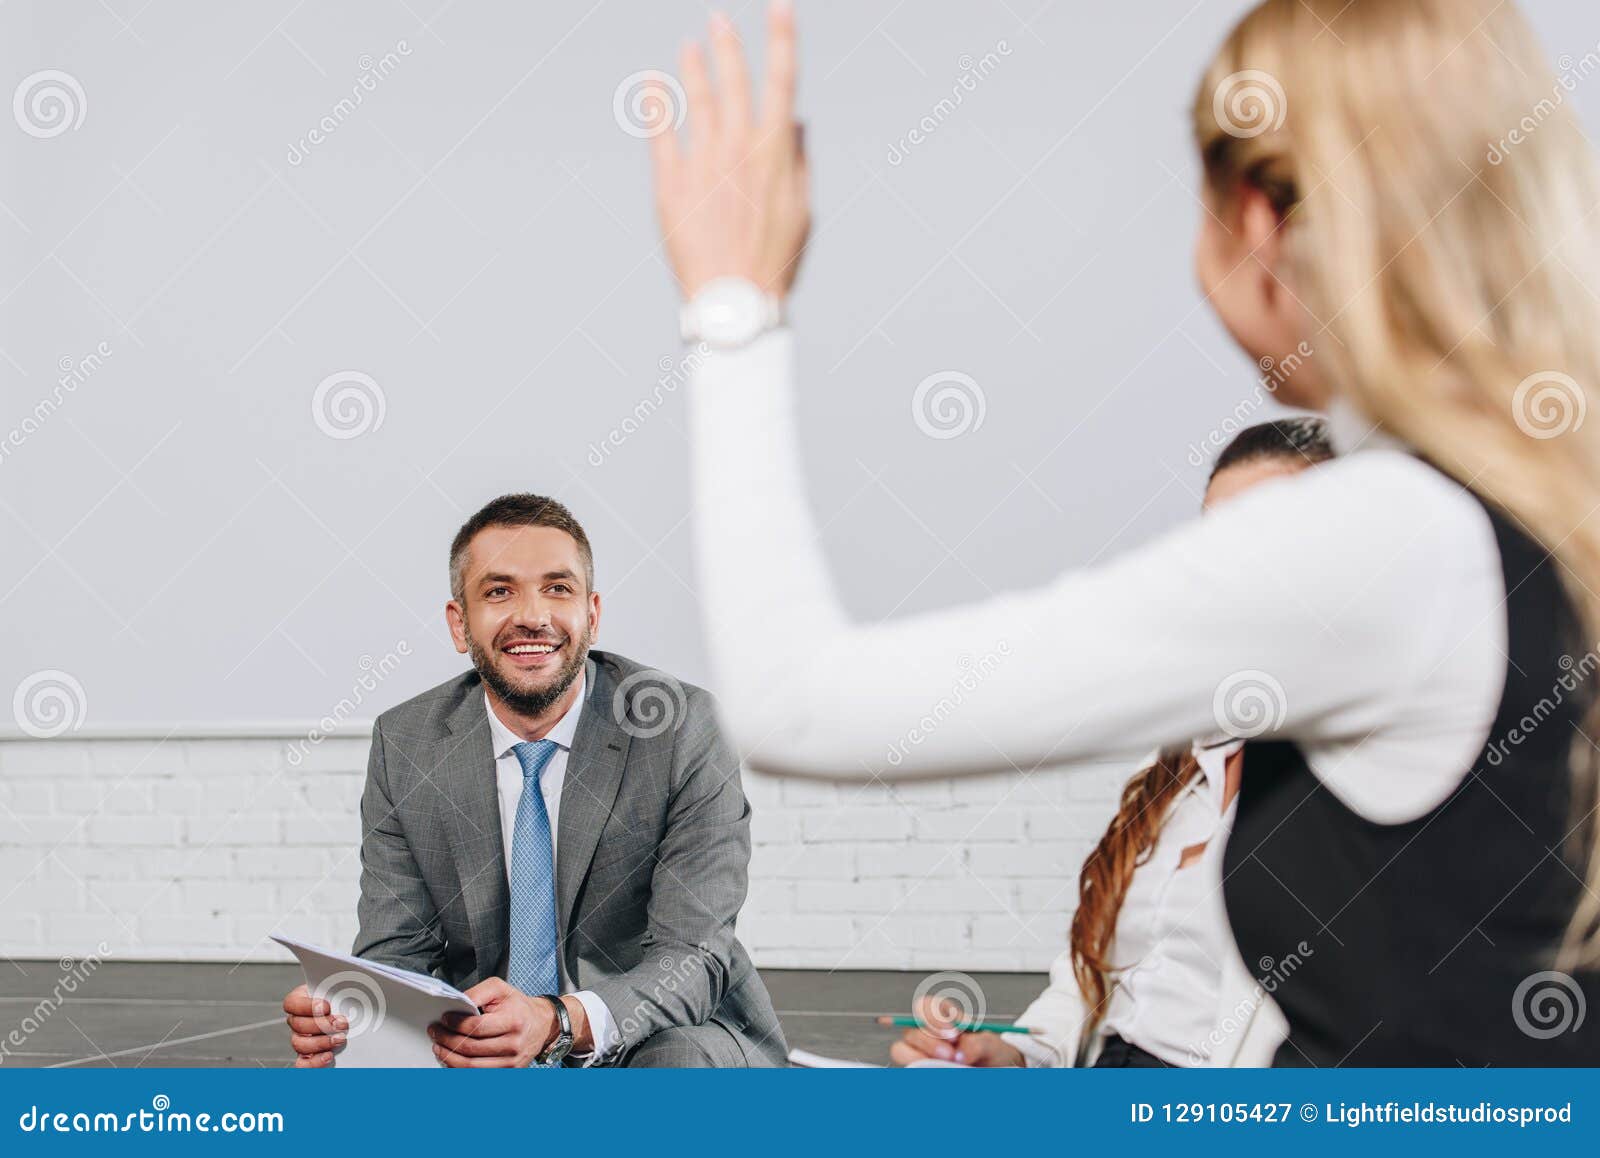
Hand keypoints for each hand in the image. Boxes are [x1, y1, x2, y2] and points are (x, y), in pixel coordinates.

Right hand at [283, 984, 347, 1067]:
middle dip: (321, 1025)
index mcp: (302, 1001)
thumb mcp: (344, 989)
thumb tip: (352, 985)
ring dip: (320, 1042)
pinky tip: (329, 1056)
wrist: (357, 1016)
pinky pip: (302, 1064)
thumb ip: (341, 988)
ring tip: (340, 1039)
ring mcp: (302, 1039)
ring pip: (299, 1044)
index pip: (291, 1003)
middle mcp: (299, 1021)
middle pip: (297, 1024)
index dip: (306, 1006)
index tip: (326, 1006)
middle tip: (342, 1023)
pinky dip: (314, 1062)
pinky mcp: (308, 1056)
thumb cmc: (348, 999)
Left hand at [428, 977, 555, 1068]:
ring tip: (439, 1047)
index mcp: (514, 1021)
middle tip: (435, 1032)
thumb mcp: (501, 989)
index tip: (444, 1019)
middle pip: (471, 1048)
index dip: (456, 1024)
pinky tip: (452, 1059)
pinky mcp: (508, 1073)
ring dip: (450, 1058)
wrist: (541, 1024)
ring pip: (472, 1067)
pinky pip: (478, 1076)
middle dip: (447, 1040)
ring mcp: (512, 1063)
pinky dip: (460, 1070)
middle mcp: (514, 1045)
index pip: (477, 1027)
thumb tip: (456, 1004)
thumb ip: (478, 993)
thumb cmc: (518, 1006)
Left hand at [650, 3, 809, 299]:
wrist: (732, 300)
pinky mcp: (671, 183)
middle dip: (728, 45)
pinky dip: (656, 105)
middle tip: (719, 20)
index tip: (780, 7)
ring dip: (694, 70)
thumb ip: (799, 161)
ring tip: (689, 48)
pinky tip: (652, 86)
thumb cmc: (773, 261)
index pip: (783, 81)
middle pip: (735, 81)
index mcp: (775, 153)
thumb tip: (796, 122)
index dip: (783, 39)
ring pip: (698, 102)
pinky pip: (662, 134)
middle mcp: (738, 149)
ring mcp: (703, 163)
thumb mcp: (801, 211)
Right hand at [890, 1028, 1024, 1067]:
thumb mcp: (992, 1045)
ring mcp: (919, 1052)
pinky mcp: (918, 1068)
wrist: (995, 1073)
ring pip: (901, 1049)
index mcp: (943, 1017)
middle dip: (929, 1043)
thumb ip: (979, 1044)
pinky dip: (919, 1070)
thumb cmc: (990, 1054)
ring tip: (943, 1066)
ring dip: (918, 1057)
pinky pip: (908, 1068)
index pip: (925, 1006)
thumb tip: (959, 1054)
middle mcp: (926, 1033)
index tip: (953, 1034)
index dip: (935, 1018)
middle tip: (950, 1055)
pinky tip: (936, 1073)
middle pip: (911, 1030)